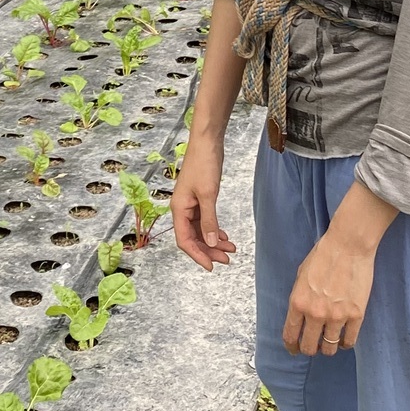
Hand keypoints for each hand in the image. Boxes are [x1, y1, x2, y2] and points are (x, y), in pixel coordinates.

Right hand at [171, 145, 236, 272]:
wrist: (207, 143)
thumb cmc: (204, 165)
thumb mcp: (208, 195)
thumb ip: (209, 221)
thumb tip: (210, 243)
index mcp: (179, 209)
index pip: (185, 240)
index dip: (197, 255)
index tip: (211, 267)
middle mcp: (182, 209)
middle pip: (193, 238)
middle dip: (208, 250)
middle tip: (226, 259)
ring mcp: (191, 204)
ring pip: (200, 230)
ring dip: (213, 241)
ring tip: (230, 249)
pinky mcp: (199, 199)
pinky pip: (204, 221)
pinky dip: (214, 230)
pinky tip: (223, 236)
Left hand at [282, 182, 397, 355]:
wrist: (348, 245)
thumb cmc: (323, 255)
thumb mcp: (301, 276)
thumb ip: (300, 299)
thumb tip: (300, 318)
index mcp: (298, 302)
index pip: (290, 335)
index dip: (292, 346)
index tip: (294, 349)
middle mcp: (315, 313)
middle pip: (309, 347)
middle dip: (309, 349)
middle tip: (313, 346)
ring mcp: (337, 316)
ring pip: (329, 348)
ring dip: (328, 347)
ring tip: (329, 341)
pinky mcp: (356, 315)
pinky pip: (349, 341)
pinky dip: (345, 343)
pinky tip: (343, 338)